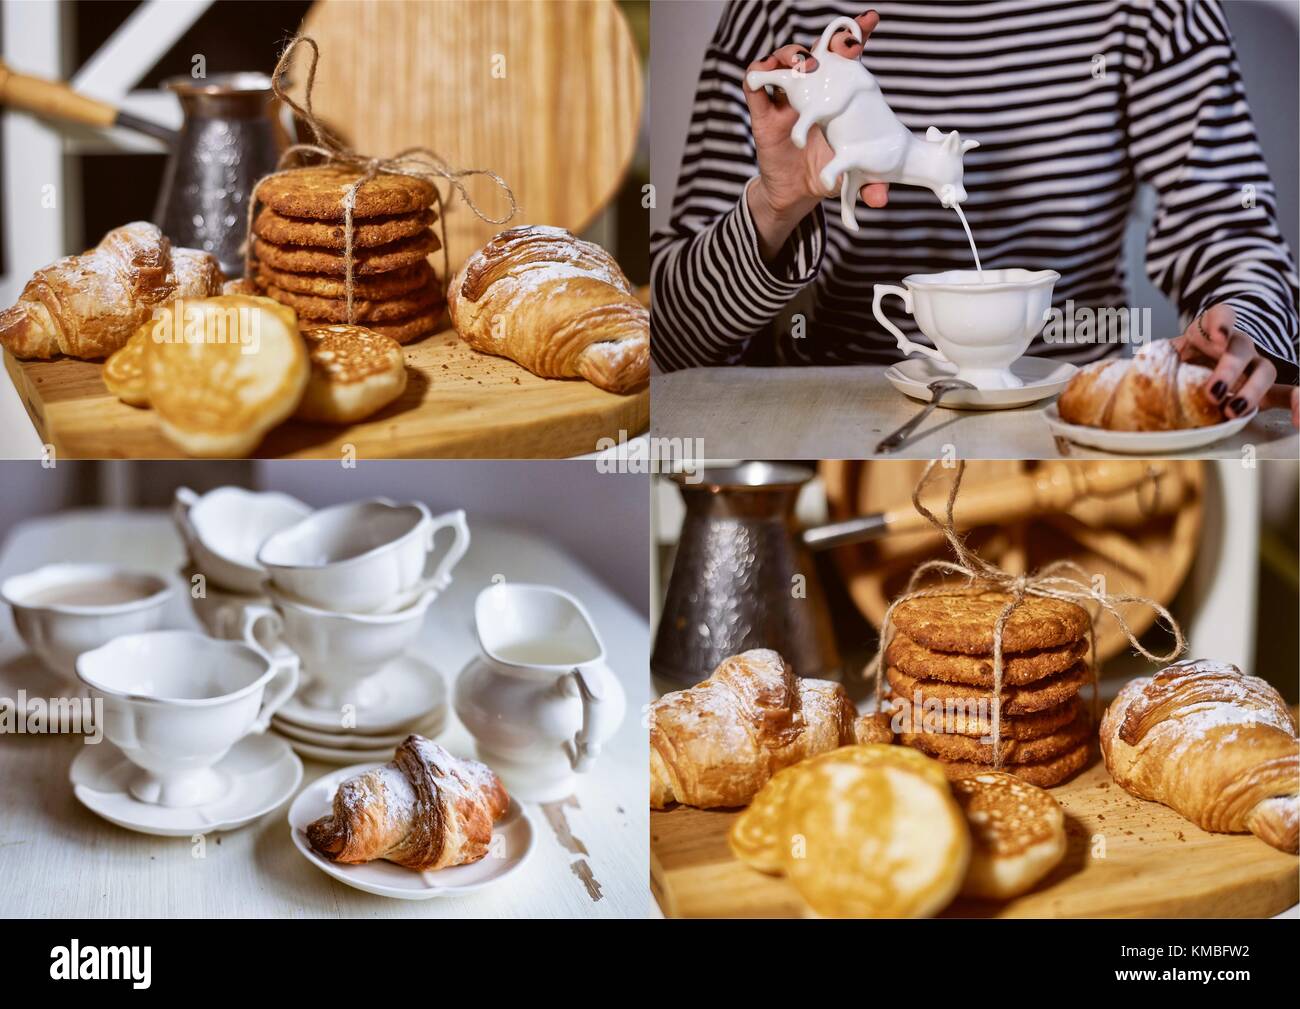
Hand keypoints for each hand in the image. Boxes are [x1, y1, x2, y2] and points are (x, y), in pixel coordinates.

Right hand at [744, 10, 887, 261]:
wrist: (794, 195)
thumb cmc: (824, 176)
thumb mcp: (849, 179)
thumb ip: (867, 185)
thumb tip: (881, 198)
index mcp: (835, 100)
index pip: (845, 61)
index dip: (855, 37)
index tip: (869, 21)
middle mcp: (810, 94)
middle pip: (816, 53)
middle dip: (828, 41)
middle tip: (840, 45)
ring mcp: (785, 101)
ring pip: (784, 61)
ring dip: (793, 54)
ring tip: (804, 64)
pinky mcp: (763, 115)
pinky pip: (755, 85)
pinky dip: (757, 73)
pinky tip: (765, 72)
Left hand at [1172, 303, 1296, 426]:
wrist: (1214, 350)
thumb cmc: (1190, 353)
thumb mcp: (1173, 346)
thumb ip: (1160, 353)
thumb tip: (1136, 367)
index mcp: (1217, 330)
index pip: (1222, 316)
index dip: (1220, 323)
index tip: (1215, 333)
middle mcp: (1240, 345)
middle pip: (1240, 352)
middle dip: (1228, 371)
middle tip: (1212, 391)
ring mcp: (1256, 365)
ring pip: (1264, 372)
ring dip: (1251, 392)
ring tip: (1233, 410)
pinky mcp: (1268, 387)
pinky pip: (1288, 393)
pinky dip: (1296, 404)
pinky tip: (1299, 421)